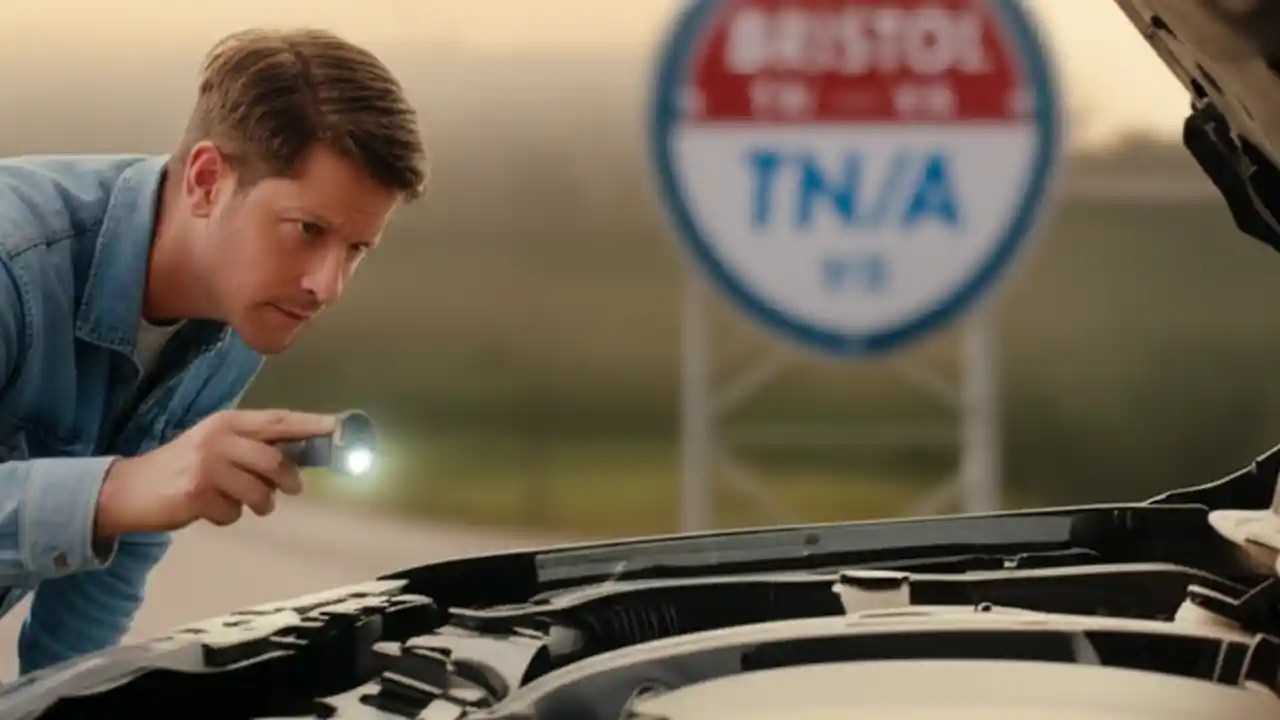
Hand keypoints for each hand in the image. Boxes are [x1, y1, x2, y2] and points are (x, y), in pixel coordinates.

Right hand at [94, 409, 336, 538]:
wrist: (129, 489)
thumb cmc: (184, 467)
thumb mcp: (217, 445)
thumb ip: (254, 447)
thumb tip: (303, 456)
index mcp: (228, 422)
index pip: (278, 420)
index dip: (310, 425)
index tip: (338, 428)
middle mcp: (218, 439)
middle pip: (274, 460)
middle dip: (289, 480)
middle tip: (292, 489)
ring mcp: (206, 466)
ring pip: (259, 492)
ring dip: (259, 504)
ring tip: (244, 502)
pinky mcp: (195, 494)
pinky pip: (233, 514)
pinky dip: (228, 517)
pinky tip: (209, 509)